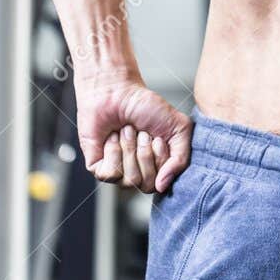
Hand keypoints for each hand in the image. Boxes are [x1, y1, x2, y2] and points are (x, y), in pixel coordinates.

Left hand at [75, 73, 192, 193]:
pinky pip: (110, 173)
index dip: (161, 159)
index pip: (163, 182)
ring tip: (126, 131)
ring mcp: (119, 172)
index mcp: (159, 166)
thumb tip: (164, 186)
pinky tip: (112, 137)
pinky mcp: (99, 168)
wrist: (116, 93)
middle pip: (146, 184)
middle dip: (145, 153)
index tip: (157, 137)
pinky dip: (113, 150)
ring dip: (129, 149)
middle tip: (141, 133)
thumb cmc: (146, 107)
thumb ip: (180, 160)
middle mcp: (140, 173)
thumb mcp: (178, 128)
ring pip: (129, 180)